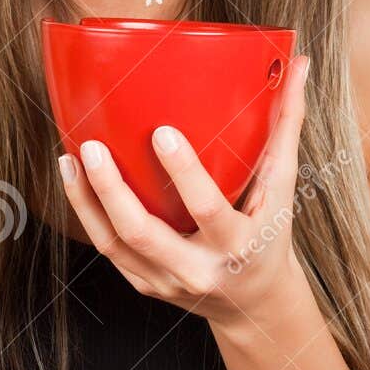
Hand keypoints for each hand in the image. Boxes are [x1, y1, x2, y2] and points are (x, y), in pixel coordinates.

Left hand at [57, 53, 310, 328]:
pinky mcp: (144, 284)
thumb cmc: (267, 234)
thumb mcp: (281, 190)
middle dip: (112, 190)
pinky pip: (108, 248)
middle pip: (143, 233)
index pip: (209, 209)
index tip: (162, 133)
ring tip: (70, 157)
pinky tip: (75, 178)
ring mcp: (166, 281)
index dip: (185, 173)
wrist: (253, 304)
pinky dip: (87, 213)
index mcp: (237, 244)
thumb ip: (286, 127)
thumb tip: (299, 66)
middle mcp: (198, 268)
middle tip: (91, 147)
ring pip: (115, 243)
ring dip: (86, 200)